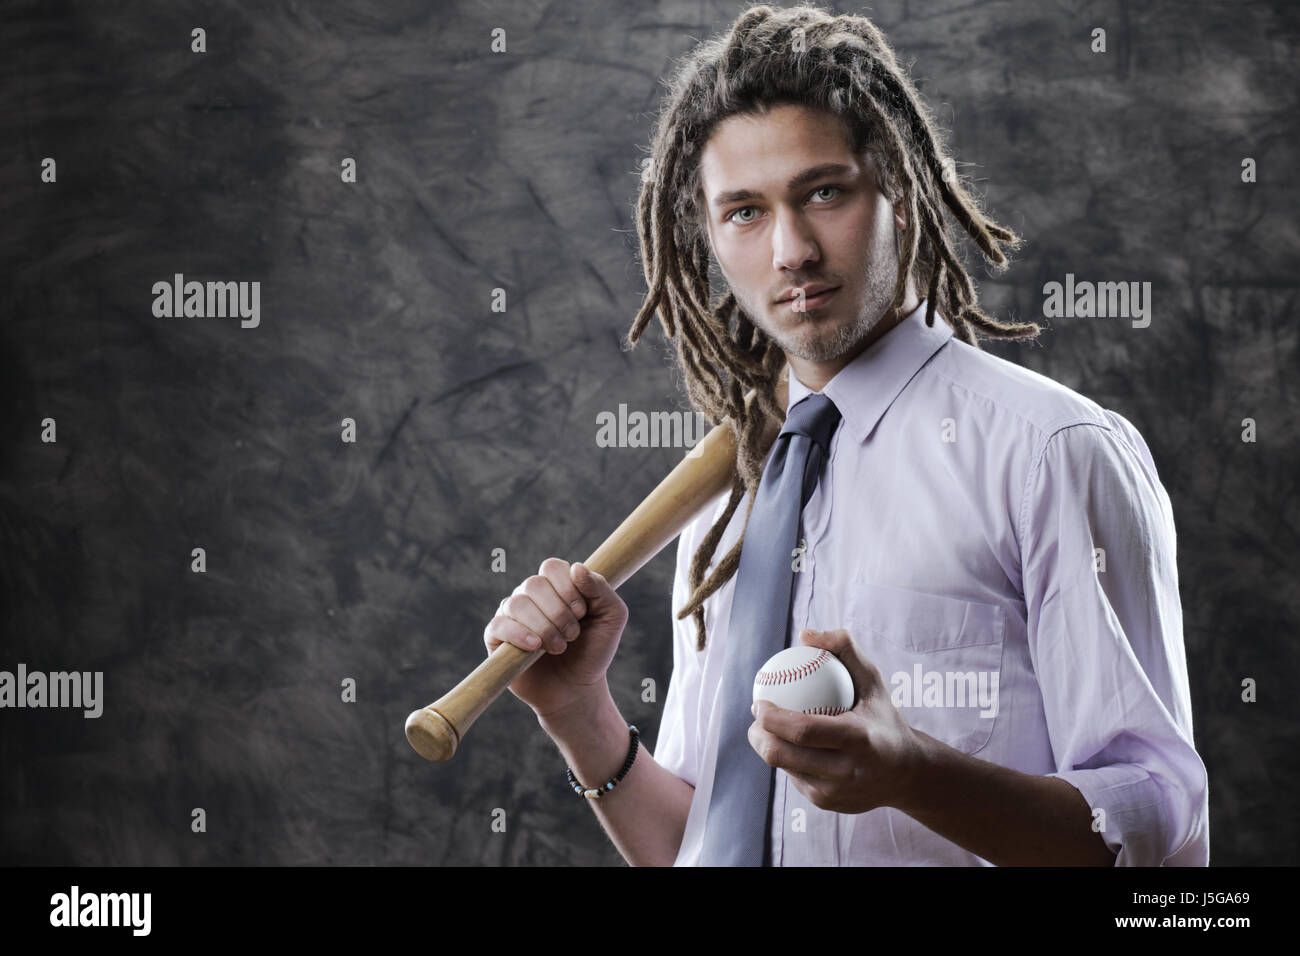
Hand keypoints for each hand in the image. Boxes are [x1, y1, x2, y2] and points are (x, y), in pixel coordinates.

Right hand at [483, 557, 627, 720]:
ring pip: (517, 604)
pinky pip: (499, 625)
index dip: (568, 588)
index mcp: (556, 585)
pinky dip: (519, 634)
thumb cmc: (594, 650)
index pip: (552, 567)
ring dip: (544, 627)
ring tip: (559, 647)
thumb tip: (577, 568)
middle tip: (573, 635)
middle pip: (534, 584)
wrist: (577, 689)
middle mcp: (531, 595)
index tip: (582, 612)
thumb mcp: (612, 617)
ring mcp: (512, 615)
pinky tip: (535, 646)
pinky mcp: (497, 637)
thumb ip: (601, 588)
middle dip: (559, 612)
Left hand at [747, 627, 923, 813]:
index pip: (803, 731)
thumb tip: (804, 635)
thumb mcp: (873, 680)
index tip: (758, 701)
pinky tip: (786, 744)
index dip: (772, 718)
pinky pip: (794, 777)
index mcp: (860, 740)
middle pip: (783, 755)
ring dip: (766, 745)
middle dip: (758, 734)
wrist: (906, 773)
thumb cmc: (884, 716)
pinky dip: (786, 759)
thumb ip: (844, 648)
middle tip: (756, 713)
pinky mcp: (827, 805)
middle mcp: (846, 772)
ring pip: (783, 768)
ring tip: (764, 726)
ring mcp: (835, 793)